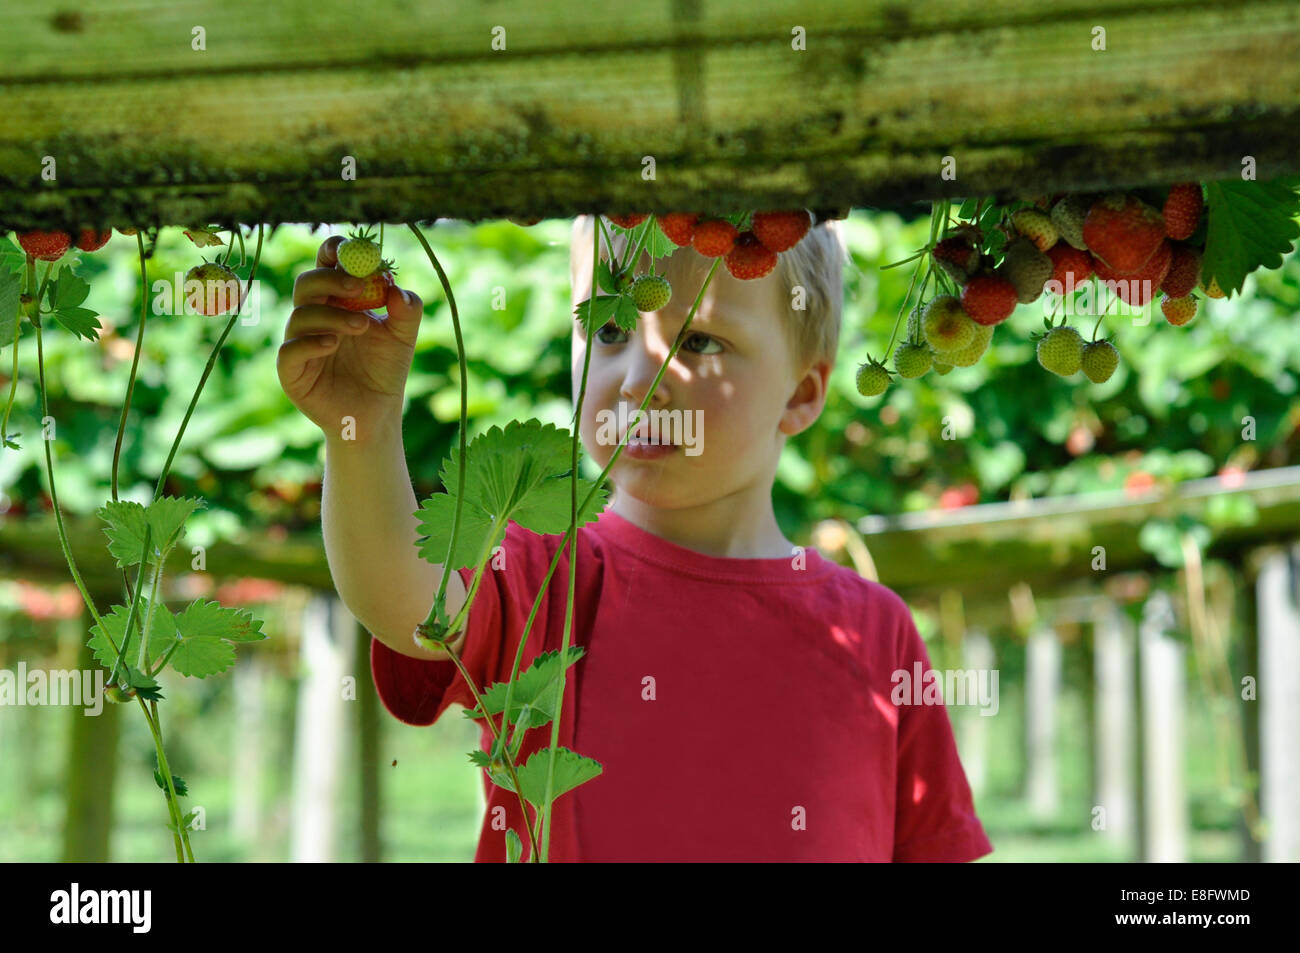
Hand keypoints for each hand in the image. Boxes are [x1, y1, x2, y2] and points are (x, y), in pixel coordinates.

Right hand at [278, 235, 423, 438]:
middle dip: (331, 279)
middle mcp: (313, 316)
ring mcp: (299, 343)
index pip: (325, 266)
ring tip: (362, 326)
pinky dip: (310, 343)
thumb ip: (407, 311)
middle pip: (307, 283)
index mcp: (336, 300)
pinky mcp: (292, 372)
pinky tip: (333, 344)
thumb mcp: (403, 337)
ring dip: (332, 316)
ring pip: (300, 315)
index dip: (332, 252)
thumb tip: (398, 289)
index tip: (350, 249)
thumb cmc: (384, 370)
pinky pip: (289, 351)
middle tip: (359, 286)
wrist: (377, 414)